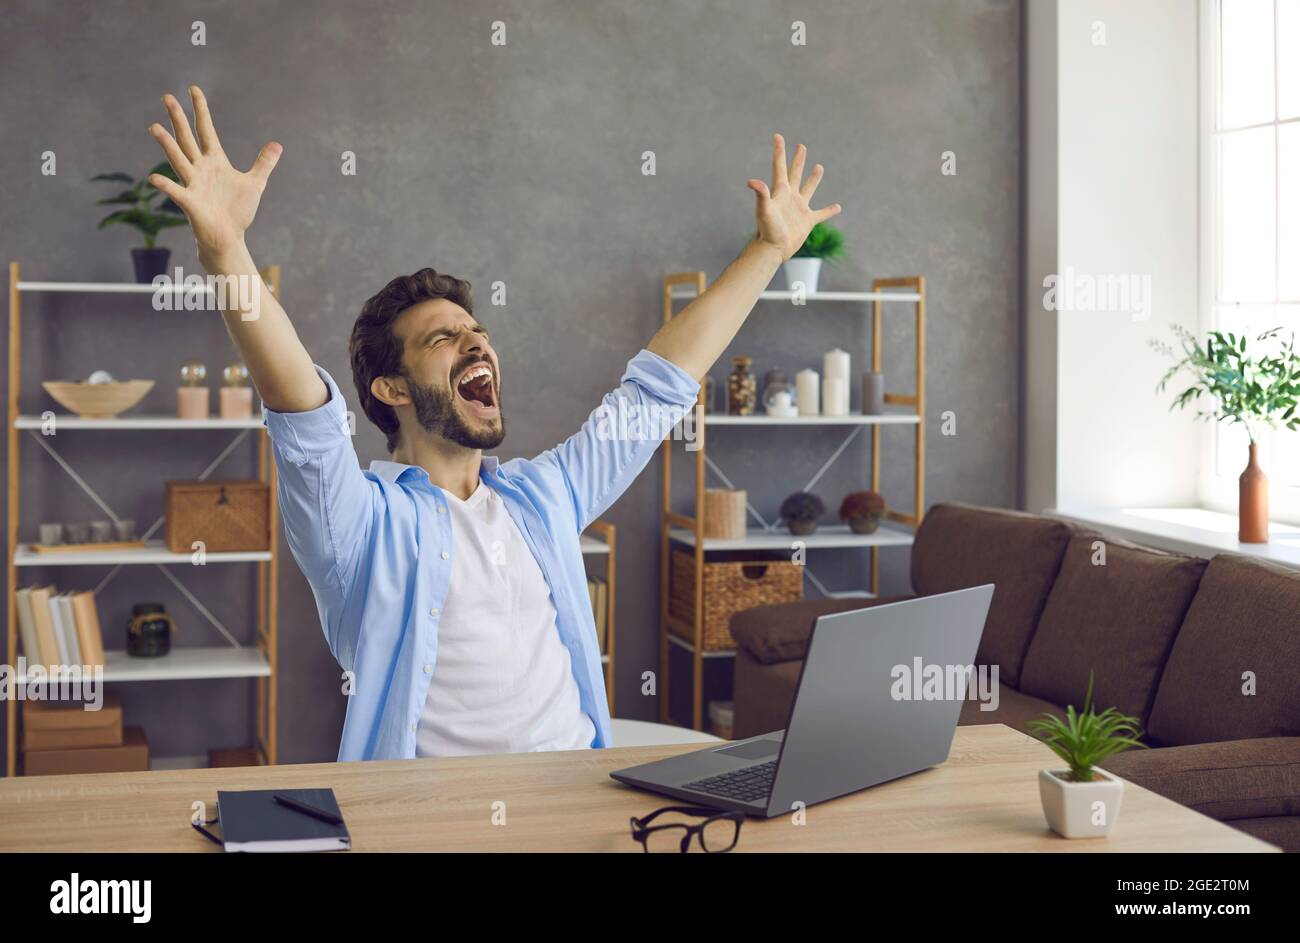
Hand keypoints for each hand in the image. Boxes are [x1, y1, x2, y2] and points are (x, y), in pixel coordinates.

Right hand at [147, 86, 280, 258]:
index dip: (201, 110)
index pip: (205, 130)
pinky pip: (175, 191)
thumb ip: (263, 163)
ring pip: (178, 159)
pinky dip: (165, 185)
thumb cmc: (237, 211)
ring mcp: (193, 184)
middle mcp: (200, 169)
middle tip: (167, 97)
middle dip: (178, 119)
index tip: (194, 89)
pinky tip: (153, 178)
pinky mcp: (190, 202)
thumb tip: (277, 144)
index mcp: (215, 161)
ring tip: (154, 127)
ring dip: (167, 144)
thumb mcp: (255, 183)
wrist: (229, 237)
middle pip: (187, 138)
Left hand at [746, 134, 841, 261]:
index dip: (779, 151)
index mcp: (780, 191)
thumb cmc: (767, 230)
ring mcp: (799, 208)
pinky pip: (821, 214)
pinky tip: (837, 207)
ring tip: (819, 167)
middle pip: (795, 174)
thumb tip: (751, 181)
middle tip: (801, 146)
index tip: (777, 136)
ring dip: (813, 178)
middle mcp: (790, 197)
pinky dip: (829, 211)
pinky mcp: (807, 221)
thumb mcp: (764, 210)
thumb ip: (761, 194)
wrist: (773, 249)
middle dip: (798, 160)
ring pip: (808, 189)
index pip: (779, 167)